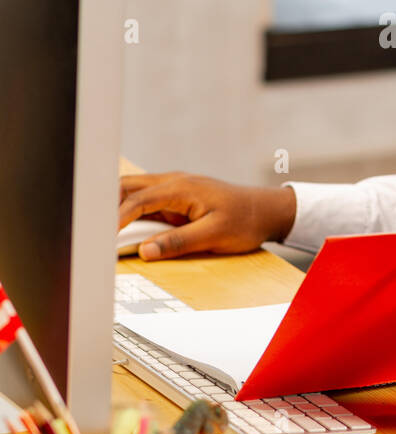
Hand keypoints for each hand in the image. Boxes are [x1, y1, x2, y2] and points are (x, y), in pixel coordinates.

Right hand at [118, 171, 297, 259]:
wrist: (266, 210)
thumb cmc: (244, 220)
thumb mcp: (214, 235)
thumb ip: (178, 242)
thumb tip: (146, 251)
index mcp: (181, 187)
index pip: (138, 200)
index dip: (116, 218)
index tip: (102, 238)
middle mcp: (173, 182)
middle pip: (127, 187)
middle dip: (106, 205)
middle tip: (93, 230)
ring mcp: (174, 189)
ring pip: (134, 192)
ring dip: (117, 208)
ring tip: (103, 232)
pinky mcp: (176, 198)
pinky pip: (146, 202)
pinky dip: (132, 214)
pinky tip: (125, 230)